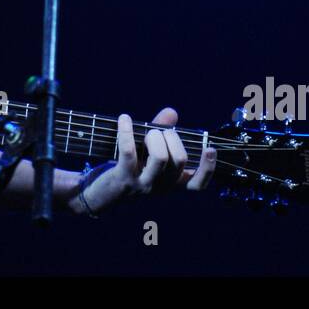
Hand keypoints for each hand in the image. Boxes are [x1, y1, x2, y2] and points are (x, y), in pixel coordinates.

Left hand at [70, 107, 215, 215]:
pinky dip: (127, 131)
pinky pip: (129, 152)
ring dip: (154, 137)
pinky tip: (124, 119)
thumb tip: (172, 113)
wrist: (97, 195)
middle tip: (158, 132)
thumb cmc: (126, 169)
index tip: (211, 148)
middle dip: (172, 138)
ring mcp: (142, 185)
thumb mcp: (146, 152)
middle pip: (179, 161)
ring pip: (160, 158)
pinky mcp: (123, 179)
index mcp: (170, 184)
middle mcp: (159, 188)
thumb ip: (161, 133)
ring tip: (145, 132)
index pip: (196, 185)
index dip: (208, 169)